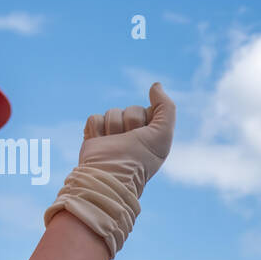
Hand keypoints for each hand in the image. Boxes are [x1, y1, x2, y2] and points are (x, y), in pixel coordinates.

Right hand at [77, 82, 175, 197]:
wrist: (111, 174)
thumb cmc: (140, 158)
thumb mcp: (163, 133)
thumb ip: (166, 107)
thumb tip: (155, 85)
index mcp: (150, 134)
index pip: (148, 109)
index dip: (146, 120)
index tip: (146, 137)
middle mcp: (132, 133)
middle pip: (130, 109)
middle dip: (130, 124)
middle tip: (129, 143)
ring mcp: (112, 134)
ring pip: (113, 111)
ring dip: (114, 128)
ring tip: (114, 146)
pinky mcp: (94, 134)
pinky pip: (95, 117)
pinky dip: (97, 129)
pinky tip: (100, 144)